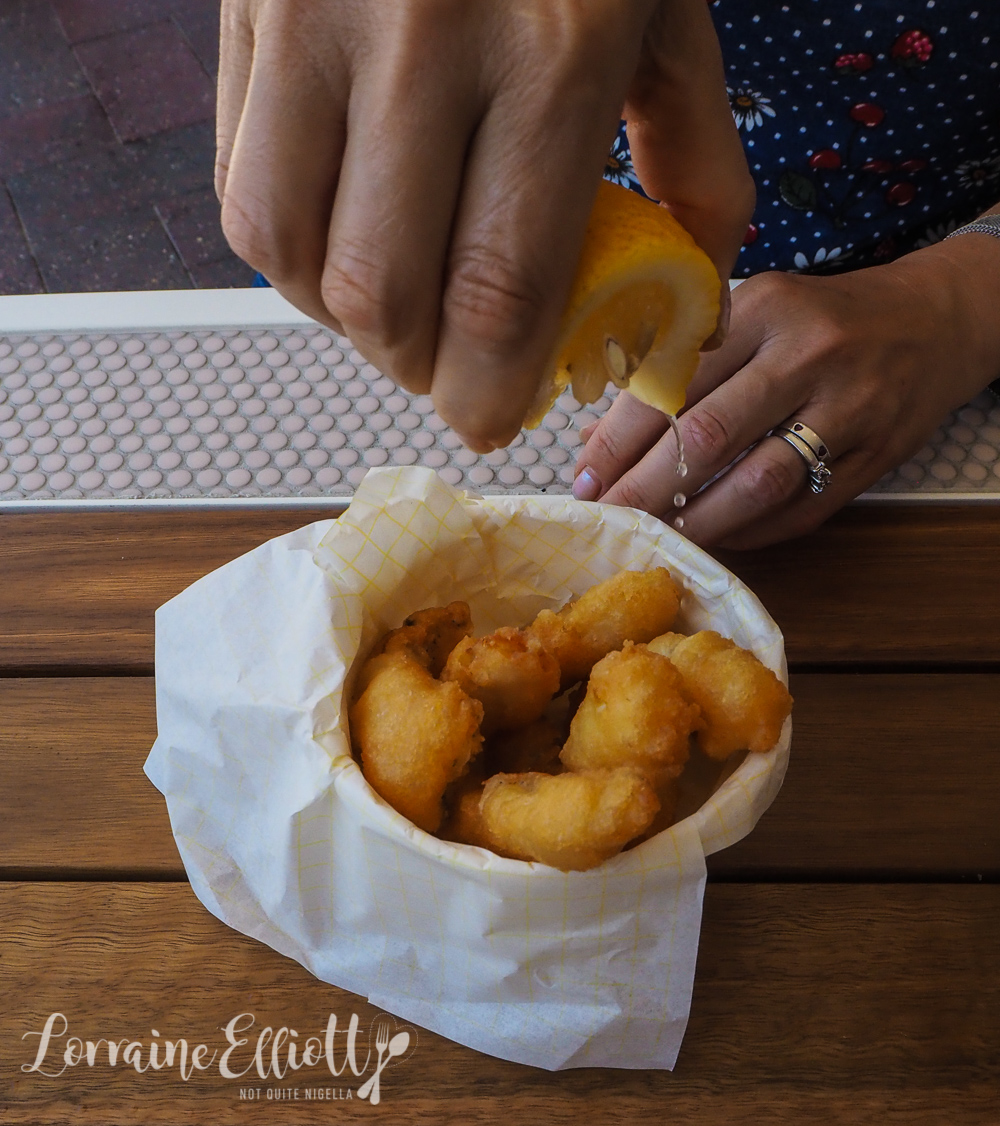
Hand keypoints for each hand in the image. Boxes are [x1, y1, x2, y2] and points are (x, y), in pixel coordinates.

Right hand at [216, 0, 752, 451]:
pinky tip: (343, 242)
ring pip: (290, 253)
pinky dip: (290, 250)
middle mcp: (421, 37)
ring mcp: (316, 18)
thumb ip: (692, 166)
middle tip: (449, 372)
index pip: (498, 289)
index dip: (488, 388)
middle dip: (416, 370)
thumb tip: (687, 297)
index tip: (494, 419)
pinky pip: (239, 183)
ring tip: (394, 311)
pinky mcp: (248, 10)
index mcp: (554, 48)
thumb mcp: (666, 18)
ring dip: (343, 320)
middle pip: (383, 293)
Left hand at [573, 239, 999, 548]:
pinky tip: (719, 539)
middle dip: (645, 488)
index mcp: (764, 311)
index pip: (673, 382)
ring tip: (658, 538)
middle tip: (609, 518)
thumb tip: (603, 438)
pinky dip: (754, 532)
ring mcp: (849, 407)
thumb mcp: (756, 314)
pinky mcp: (876, 454)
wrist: (934, 320)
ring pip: (758, 481)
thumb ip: (687, 365)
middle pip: (708, 437)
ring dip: (698, 521)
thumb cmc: (822, 319)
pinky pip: (804, 508)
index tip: (585, 478)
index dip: (620, 439)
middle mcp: (807, 355)